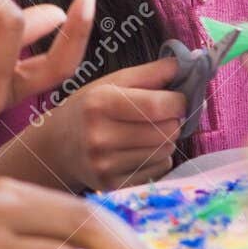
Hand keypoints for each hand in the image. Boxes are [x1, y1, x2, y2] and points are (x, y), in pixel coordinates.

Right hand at [27, 57, 186, 191]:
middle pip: (168, 131)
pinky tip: (139, 151)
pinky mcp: (113, 185)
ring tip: (147, 132)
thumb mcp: (112, 82)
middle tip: (162, 115)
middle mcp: (100, 136)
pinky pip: (158, 170)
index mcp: (100, 104)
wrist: (57, 146)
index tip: (177, 98)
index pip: (160, 105)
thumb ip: (151, 72)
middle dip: (173, 121)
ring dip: (166, 140)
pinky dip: (158, 159)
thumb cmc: (89, 108)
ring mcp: (105, 164)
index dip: (179, 100)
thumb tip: (190, 63)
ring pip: (166, 151)